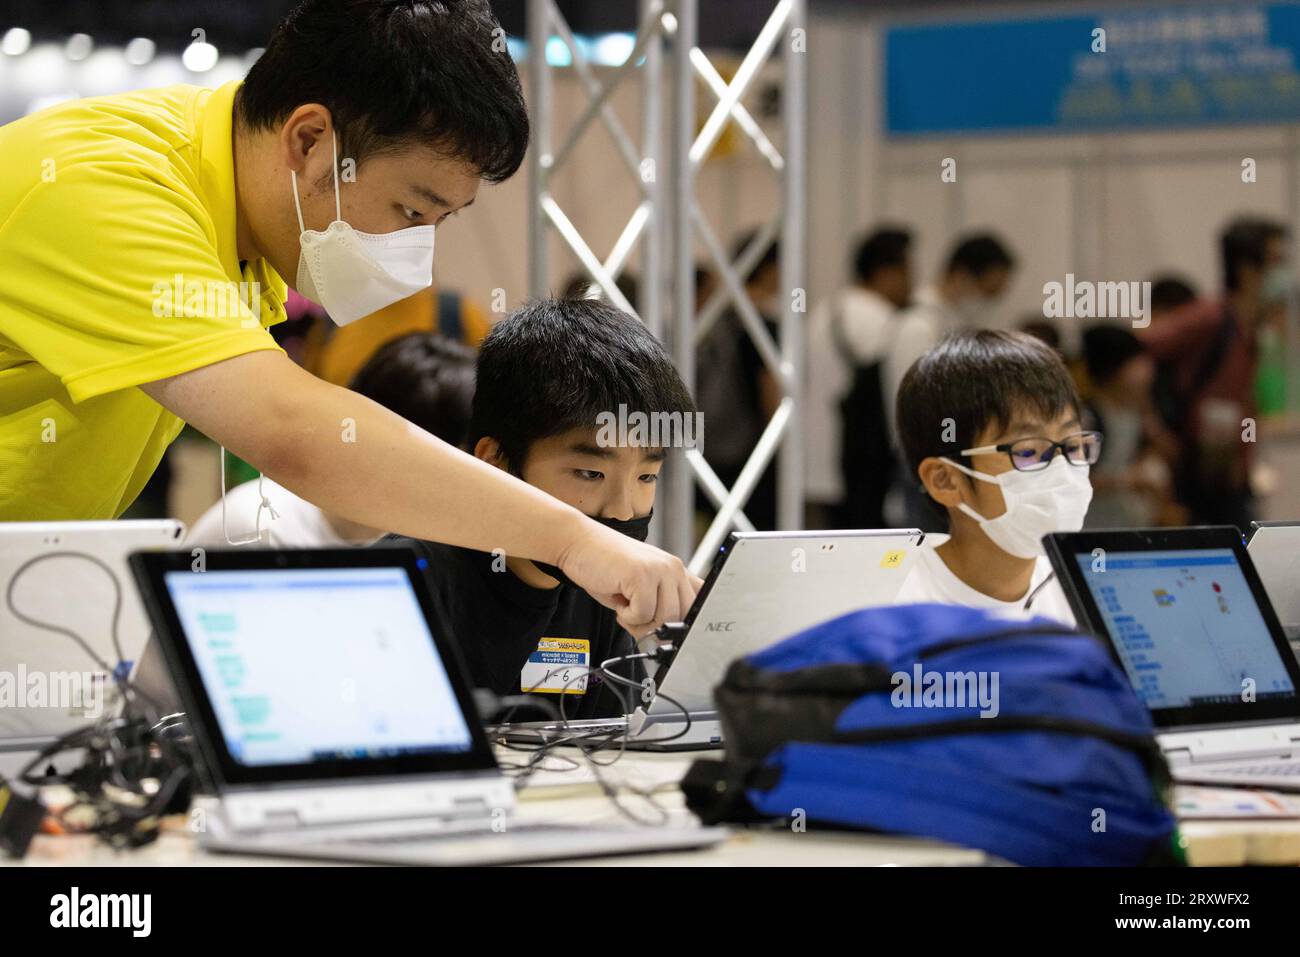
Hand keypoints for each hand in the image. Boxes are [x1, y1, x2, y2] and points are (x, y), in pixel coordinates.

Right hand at [556, 518, 701, 636]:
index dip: (687, 624)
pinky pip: (643, 614)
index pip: (700, 602)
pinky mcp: (642, 575)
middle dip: (657, 626)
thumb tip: (668, 638)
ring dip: (640, 621)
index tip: (672, 635)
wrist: (576, 543)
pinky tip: (616, 595)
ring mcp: (659, 569)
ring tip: (624, 603)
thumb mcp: (639, 587)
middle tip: (634, 616)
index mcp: (676, 570)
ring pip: (665, 618)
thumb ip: (659, 606)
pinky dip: (626, 615)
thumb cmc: (604, 568)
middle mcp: (673, 567)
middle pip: (682, 617)